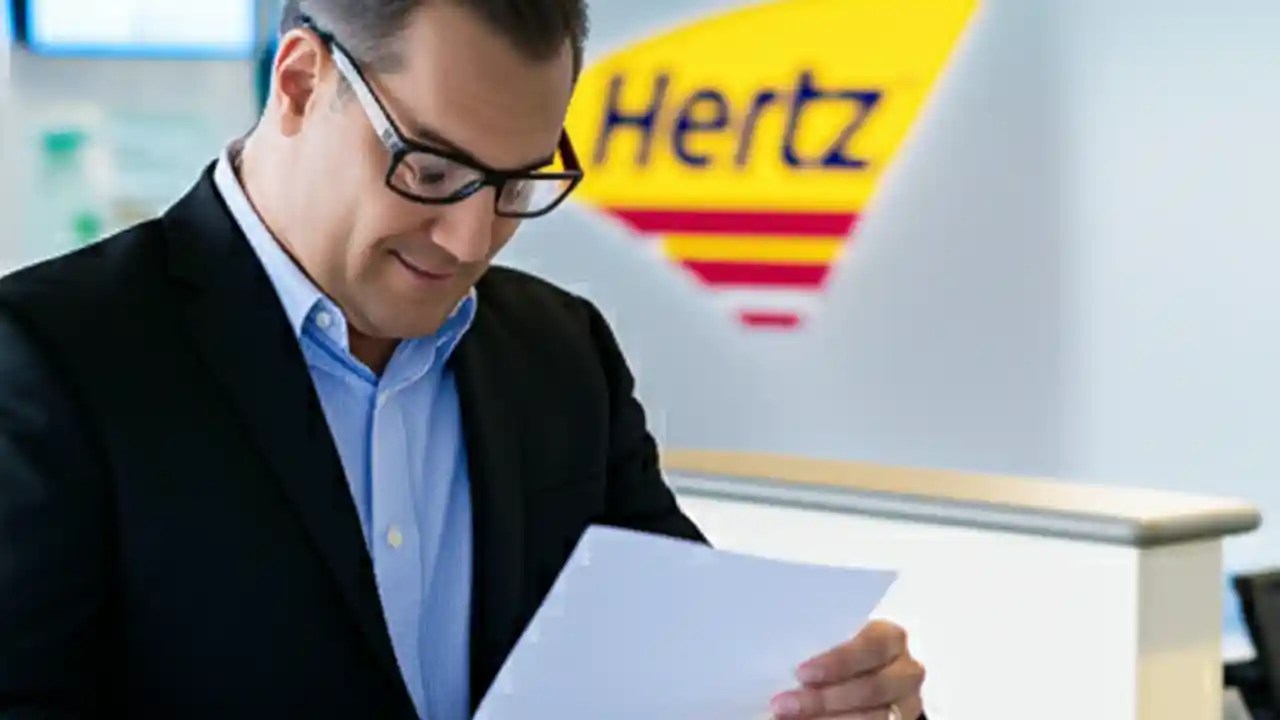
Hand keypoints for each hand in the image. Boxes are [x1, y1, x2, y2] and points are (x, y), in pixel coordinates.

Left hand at [769, 620, 924, 719]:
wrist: (868, 676)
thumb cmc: (843, 652)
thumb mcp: (835, 641)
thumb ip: (817, 646)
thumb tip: (774, 658)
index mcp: (891, 639)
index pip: (871, 645)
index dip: (838, 661)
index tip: (801, 673)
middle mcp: (906, 672)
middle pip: (871, 688)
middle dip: (824, 700)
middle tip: (783, 705)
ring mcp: (906, 705)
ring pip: (872, 719)